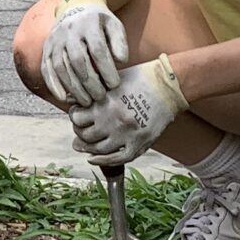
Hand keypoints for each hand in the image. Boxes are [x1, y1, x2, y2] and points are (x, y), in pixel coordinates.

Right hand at [41, 0, 126, 106]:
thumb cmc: (99, 22)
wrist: (76, 6)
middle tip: (100, 97)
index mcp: (88, 23)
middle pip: (78, 60)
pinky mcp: (46, 48)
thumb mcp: (114, 25)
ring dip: (73, 87)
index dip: (106, 68)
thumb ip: (119, 42)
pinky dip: (53, 84)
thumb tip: (121, 60)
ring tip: (86, 101)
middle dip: (90, 82)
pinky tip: (64, 97)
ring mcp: (55, 40)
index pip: (97, 49)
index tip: (114, 84)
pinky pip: (46, 68)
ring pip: (61, 66)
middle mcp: (69, 31)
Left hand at [71, 55, 186, 164]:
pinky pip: (117, 159)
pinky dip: (102, 161)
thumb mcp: (112, 79)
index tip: (77, 114)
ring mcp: (126, 135)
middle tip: (80, 130)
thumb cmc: (141, 78)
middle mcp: (113, 121)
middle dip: (79, 133)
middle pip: (84, 136)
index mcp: (104, 104)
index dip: (74, 116)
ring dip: (88, 148)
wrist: (168, 85)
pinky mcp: (139, 144)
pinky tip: (93, 158)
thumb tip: (70, 98)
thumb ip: (92, 91)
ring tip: (84, 144)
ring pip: (98, 150)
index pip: (76, 118)